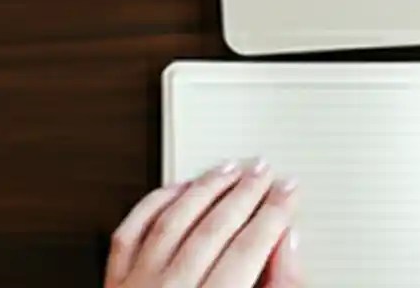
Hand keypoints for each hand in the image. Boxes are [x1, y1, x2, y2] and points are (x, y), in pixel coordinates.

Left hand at [105, 160, 301, 287]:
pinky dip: (154, 205)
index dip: (274, 213)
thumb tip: (287, 245)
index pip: (249, 249)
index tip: (289, 192)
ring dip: (204, 188)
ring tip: (228, 170)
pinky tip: (176, 189)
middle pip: (213, 229)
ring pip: (171, 221)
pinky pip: (130, 233)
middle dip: (245, 193)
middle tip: (265, 172)